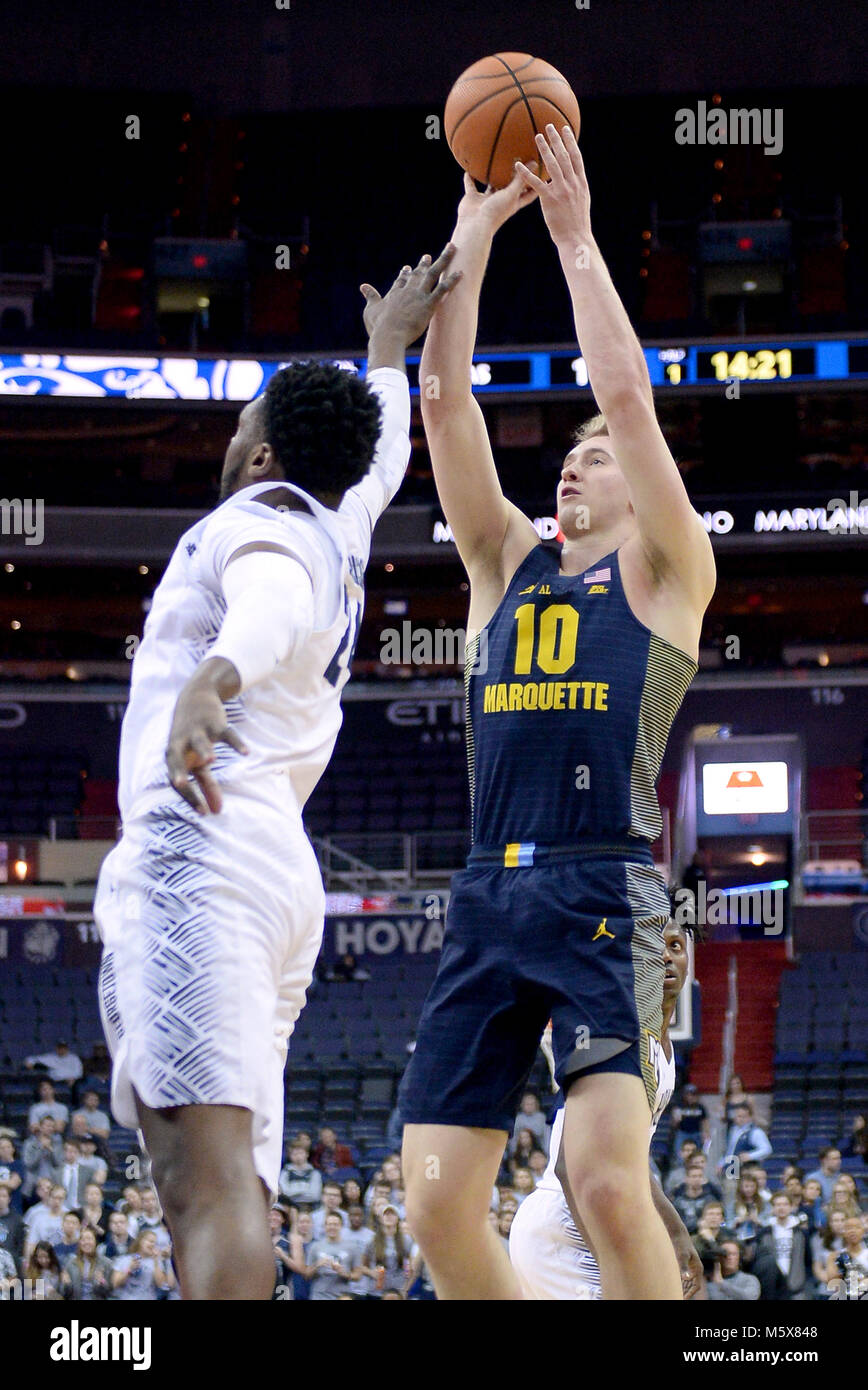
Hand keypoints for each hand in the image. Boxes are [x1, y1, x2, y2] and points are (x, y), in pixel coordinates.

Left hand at [165, 662, 247, 813]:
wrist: (196, 697)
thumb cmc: (193, 737)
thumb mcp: (197, 760)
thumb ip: (206, 785)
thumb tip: (216, 812)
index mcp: (174, 755)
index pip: (176, 779)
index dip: (189, 795)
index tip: (203, 813)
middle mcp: (182, 743)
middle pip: (177, 758)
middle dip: (179, 770)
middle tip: (181, 784)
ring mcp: (198, 731)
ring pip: (199, 742)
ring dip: (204, 750)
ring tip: (212, 760)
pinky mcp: (214, 722)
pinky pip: (226, 733)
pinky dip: (235, 742)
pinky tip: (247, 753)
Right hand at [361, 245, 460, 349]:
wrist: (388, 335)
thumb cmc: (378, 327)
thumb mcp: (370, 310)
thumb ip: (370, 297)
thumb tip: (363, 286)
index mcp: (395, 293)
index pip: (401, 281)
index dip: (405, 274)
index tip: (407, 268)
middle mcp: (408, 290)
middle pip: (418, 274)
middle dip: (423, 265)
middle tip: (428, 257)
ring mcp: (419, 295)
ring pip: (433, 274)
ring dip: (443, 261)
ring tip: (451, 249)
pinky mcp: (429, 304)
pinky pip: (443, 289)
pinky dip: (452, 281)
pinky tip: (460, 272)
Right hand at [455, 167, 538, 233]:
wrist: (475, 225)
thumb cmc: (496, 211)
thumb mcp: (511, 194)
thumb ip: (520, 179)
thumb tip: (534, 163)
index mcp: (514, 202)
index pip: (529, 193)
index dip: (537, 184)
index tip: (543, 173)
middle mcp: (501, 201)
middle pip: (510, 187)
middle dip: (514, 176)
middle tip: (520, 160)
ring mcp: (487, 200)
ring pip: (491, 185)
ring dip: (492, 176)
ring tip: (495, 162)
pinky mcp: (473, 198)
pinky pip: (471, 185)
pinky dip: (469, 178)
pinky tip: (469, 168)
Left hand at [515, 123, 590, 247]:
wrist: (575, 238)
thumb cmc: (577, 222)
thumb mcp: (582, 200)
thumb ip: (576, 186)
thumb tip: (571, 176)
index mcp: (581, 182)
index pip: (576, 157)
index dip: (570, 141)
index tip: (565, 129)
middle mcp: (572, 183)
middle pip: (564, 156)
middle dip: (556, 139)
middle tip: (549, 126)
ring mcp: (561, 191)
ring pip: (552, 165)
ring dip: (544, 149)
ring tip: (537, 137)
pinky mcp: (550, 200)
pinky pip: (536, 184)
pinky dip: (527, 173)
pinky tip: (519, 165)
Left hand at [675, 1237, 703, 1299]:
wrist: (678, 1234)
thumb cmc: (680, 1244)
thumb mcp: (681, 1256)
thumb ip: (684, 1267)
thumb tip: (687, 1277)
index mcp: (698, 1268)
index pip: (697, 1286)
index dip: (691, 1293)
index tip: (684, 1298)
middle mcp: (697, 1269)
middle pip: (694, 1285)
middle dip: (688, 1292)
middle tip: (680, 1297)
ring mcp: (692, 1267)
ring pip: (690, 1282)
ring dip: (686, 1288)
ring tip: (678, 1294)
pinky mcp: (688, 1264)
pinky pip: (687, 1277)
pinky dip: (683, 1283)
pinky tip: (678, 1286)